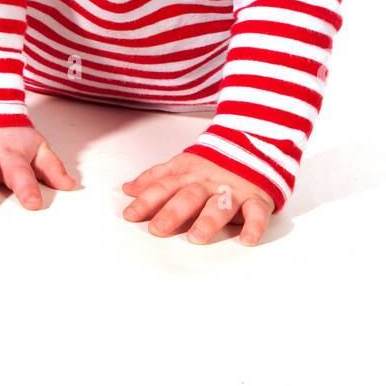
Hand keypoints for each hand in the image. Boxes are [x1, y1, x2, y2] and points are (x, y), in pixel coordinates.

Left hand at [121, 152, 274, 245]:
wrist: (253, 145)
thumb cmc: (212, 163)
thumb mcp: (182, 165)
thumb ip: (155, 178)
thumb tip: (128, 189)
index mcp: (188, 174)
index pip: (164, 187)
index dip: (146, 200)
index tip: (130, 215)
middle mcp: (208, 183)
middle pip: (189, 196)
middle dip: (172, 212)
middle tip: (157, 229)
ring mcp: (233, 190)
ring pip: (220, 205)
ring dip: (208, 220)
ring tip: (196, 236)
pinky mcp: (256, 198)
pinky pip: (257, 213)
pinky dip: (254, 226)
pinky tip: (246, 240)